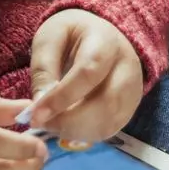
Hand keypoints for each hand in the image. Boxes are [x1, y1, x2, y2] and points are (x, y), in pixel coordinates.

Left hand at [27, 9, 143, 148]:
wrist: (104, 36)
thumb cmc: (73, 34)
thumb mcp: (50, 37)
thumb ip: (44, 68)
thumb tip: (40, 105)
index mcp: (106, 43)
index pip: (88, 74)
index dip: (61, 98)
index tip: (35, 115)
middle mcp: (127, 69)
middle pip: (105, 104)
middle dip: (69, 121)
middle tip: (42, 122)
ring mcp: (132, 92)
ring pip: (109, 122)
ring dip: (76, 131)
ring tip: (52, 124)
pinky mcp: (130, 109)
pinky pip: (110, 129)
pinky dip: (85, 135)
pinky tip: (67, 126)